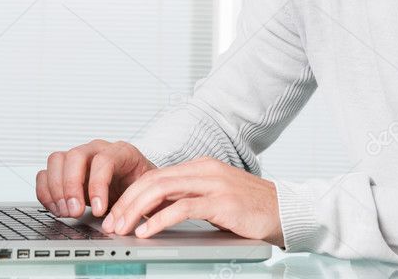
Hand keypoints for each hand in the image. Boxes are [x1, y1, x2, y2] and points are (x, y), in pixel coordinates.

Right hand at [35, 139, 155, 217]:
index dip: (98, 186)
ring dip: (56, 190)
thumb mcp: (143, 192)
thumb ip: (133, 201)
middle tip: (76, 211)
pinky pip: (45, 174)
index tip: (99, 211)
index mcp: (120, 151)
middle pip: (75, 156)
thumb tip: (119, 219)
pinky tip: (57, 209)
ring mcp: (78, 157)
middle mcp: (96, 150)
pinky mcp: (63, 169)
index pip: (103, 160)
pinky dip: (46, 193)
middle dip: (72, 187)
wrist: (133, 184)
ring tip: (66, 212)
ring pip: (56, 160)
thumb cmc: (138, 186)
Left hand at [100, 156, 283, 246]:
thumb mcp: (214, 198)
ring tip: (122, 228)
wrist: (285, 210)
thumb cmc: (250, 208)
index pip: (154, 176)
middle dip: (126, 202)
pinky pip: (182, 208)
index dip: (130, 194)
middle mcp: (204, 170)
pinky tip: (147, 230)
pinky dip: (159, 219)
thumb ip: (187, 198)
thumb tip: (153, 211)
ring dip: (136, 210)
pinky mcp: (221, 202)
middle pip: (152, 181)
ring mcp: (213, 184)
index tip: (115, 213)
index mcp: (200, 167)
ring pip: (161, 190)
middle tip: (111, 223)